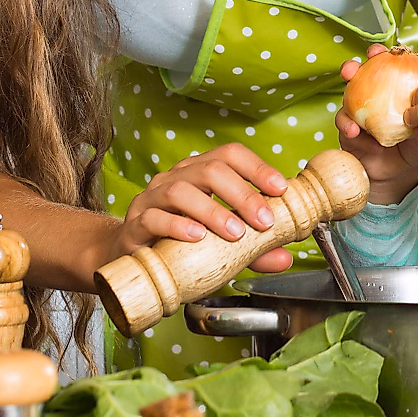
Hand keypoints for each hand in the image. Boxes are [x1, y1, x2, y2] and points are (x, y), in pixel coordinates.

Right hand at [113, 143, 293, 272]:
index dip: (257, 167)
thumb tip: (286, 257)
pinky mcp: (134, 224)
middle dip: (243, 194)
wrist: (131, 261)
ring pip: (180, 190)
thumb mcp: (224, 248)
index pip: (230, 155)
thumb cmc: (181, 246)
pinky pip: (153, 217)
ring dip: (213, 211)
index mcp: (199, 173)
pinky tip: (196, 237)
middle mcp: (175, 178)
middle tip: (265, 221)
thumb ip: (254, 251)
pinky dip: (177, 225)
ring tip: (235, 234)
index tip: (281, 189)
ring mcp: (152, 198)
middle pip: (210, 169)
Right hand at [336, 44, 417, 203]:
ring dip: (345, 100)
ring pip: (345, 98)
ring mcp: (358, 112)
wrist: (401, 172)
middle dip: (351, 67)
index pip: (385, 66)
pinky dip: (350, 128)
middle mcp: (372, 97)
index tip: (378, 52)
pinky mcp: (348, 130)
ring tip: (353, 115)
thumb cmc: (416, 144)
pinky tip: (357, 135)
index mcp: (392, 89)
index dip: (380, 55)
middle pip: (358, 75)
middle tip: (351, 69)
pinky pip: (344, 125)